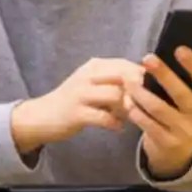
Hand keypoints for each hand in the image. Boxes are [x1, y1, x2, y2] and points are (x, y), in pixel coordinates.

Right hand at [11, 57, 142, 154]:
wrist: (42, 116)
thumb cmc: (74, 100)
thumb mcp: (93, 84)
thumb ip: (115, 80)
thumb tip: (145, 80)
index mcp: (94, 66)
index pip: (125, 65)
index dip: (141, 78)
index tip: (148, 91)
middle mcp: (87, 76)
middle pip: (124, 77)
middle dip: (138, 92)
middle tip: (143, 106)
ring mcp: (80, 94)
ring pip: (116, 95)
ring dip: (128, 108)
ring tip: (128, 116)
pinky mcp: (76, 113)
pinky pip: (104, 117)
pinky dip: (115, 124)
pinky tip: (117, 127)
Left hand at [126, 47, 191, 179]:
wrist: (180, 150)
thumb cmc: (185, 111)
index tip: (179, 48)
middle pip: (180, 93)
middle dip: (163, 74)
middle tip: (147, 58)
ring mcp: (184, 132)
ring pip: (158, 108)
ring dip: (141, 92)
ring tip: (128, 80)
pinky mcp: (167, 142)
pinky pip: (147, 124)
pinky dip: (136, 111)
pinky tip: (128, 102)